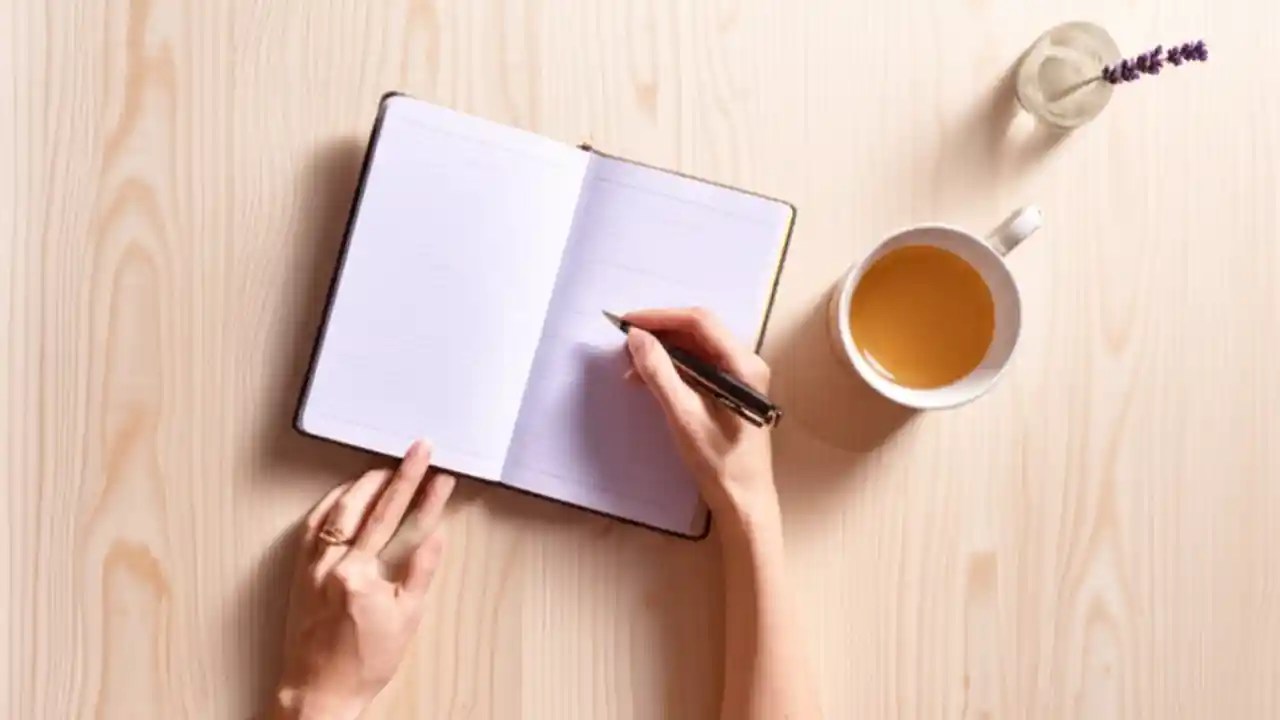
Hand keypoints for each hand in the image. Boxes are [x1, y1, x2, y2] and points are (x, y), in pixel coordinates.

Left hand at [266, 441, 455, 719]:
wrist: (319, 692)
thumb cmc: (363, 663)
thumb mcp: (407, 619)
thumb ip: (421, 570)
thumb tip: (435, 534)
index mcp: (360, 575)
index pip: (397, 519)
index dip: (422, 491)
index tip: (438, 471)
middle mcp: (331, 564)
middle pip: (368, 505)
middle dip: (395, 474)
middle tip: (415, 452)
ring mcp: (311, 565)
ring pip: (336, 509)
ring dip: (363, 484)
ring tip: (385, 468)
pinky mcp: (299, 571)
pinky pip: (313, 525)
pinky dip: (331, 504)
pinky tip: (344, 495)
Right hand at [623, 308, 777, 523]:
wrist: (743, 499)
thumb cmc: (718, 462)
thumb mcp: (683, 416)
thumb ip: (660, 373)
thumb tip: (637, 339)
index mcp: (743, 365)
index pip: (700, 322)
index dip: (661, 317)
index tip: (628, 323)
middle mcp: (746, 364)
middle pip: (698, 332)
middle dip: (660, 333)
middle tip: (626, 343)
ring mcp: (740, 377)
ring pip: (696, 349)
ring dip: (663, 352)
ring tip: (632, 366)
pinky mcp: (730, 391)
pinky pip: (698, 367)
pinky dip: (672, 368)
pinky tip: (649, 380)